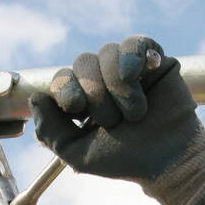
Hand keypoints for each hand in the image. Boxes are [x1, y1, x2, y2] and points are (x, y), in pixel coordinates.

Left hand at [28, 34, 204, 204]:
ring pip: (107, 53)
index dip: (65, 89)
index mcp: (84, 99)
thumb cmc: (126, 159)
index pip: (62, 77)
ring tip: (135, 114)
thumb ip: (50, 132)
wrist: (168, 160)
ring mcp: (128, 68)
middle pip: (83, 62)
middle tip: (114, 122)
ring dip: (117, 87)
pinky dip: (131, 58)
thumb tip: (36, 98)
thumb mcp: (77, 154)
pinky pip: (134, 44)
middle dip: (96, 95)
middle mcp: (104, 79)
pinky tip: (136, 76)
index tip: (77, 110)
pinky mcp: (153, 60)